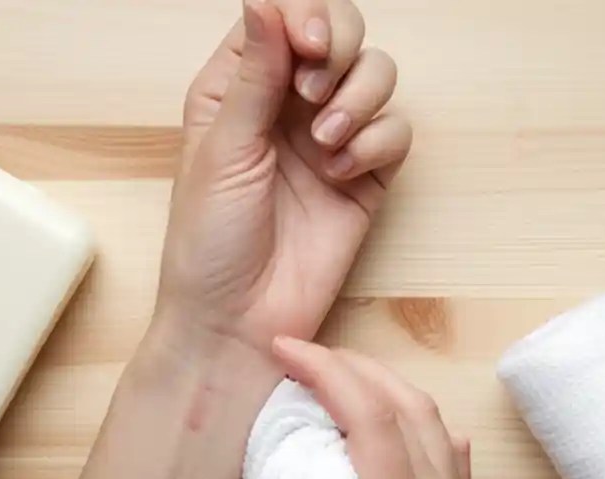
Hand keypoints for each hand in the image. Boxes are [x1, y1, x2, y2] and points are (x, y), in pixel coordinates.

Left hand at [155, 0, 410, 352]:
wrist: (237, 320)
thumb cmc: (208, 242)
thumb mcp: (221, 149)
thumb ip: (254, 75)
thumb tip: (266, 0)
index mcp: (239, 86)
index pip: (284, 15)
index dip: (306, 14)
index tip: (307, 44)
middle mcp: (287, 105)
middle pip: (341, 32)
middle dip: (339, 47)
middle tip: (316, 89)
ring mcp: (331, 139)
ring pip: (377, 76)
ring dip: (361, 97)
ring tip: (327, 140)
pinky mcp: (365, 177)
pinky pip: (396, 132)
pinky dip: (377, 143)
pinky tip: (342, 173)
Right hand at [229, 337, 530, 478]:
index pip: (373, 425)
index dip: (328, 373)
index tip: (284, 350)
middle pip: (405, 404)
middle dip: (348, 363)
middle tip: (292, 355)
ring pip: (429, 417)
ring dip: (378, 381)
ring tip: (324, 376)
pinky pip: (443, 446)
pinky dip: (406, 412)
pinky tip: (378, 420)